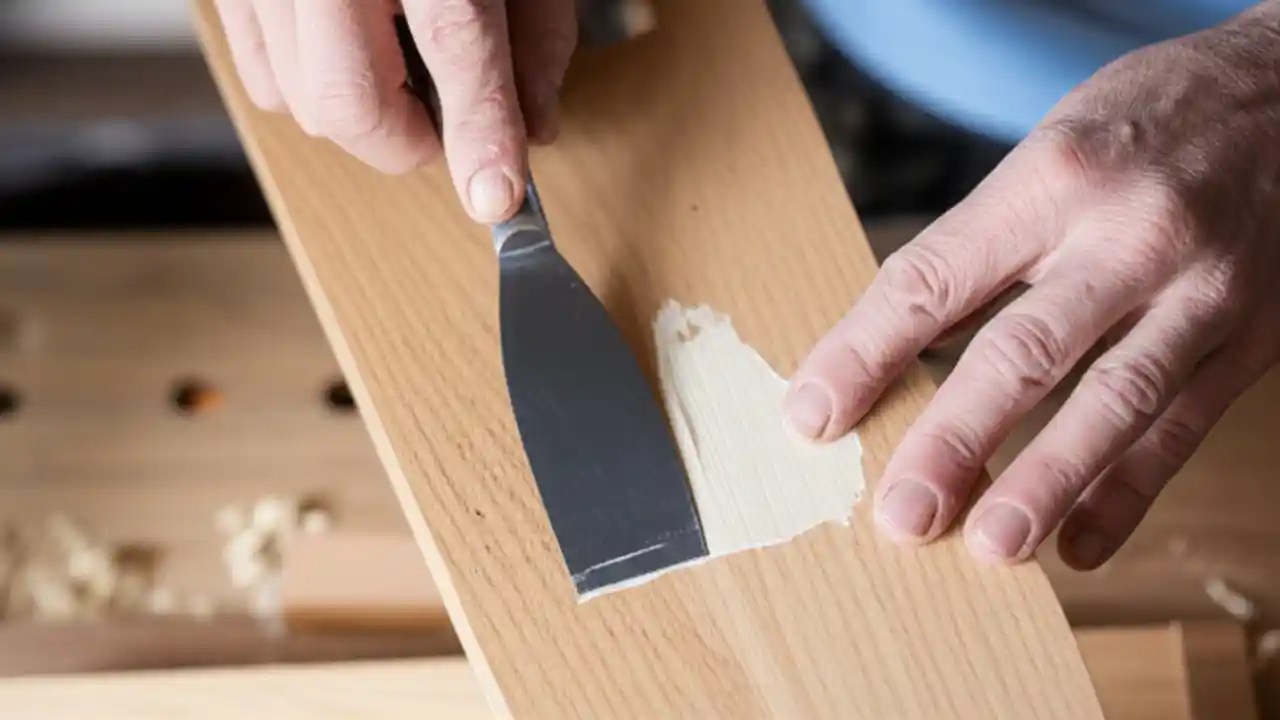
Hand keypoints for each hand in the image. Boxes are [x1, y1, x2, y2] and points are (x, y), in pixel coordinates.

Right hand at [213, 0, 577, 222]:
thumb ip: (536, 37)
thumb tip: (534, 126)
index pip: (456, 49)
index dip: (481, 135)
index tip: (499, 196)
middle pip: (346, 101)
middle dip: (406, 141)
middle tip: (447, 131)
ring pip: (298, 98)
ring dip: (361, 115)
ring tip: (401, 75)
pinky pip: (261, 73)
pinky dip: (308, 90)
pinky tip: (351, 58)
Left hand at [785, 7, 1279, 569]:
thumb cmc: (1145, 124)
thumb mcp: (1049, 153)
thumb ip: (977, 248)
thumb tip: (887, 347)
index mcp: (1053, 177)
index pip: (935, 277)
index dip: (865, 352)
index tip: (813, 417)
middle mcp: (1130, 234)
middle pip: (1025, 351)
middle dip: (956, 441)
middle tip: (903, 514)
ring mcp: (1200, 291)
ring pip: (1115, 401)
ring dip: (1047, 483)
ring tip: (990, 546)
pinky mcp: (1251, 338)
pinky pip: (1183, 427)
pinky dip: (1130, 493)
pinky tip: (1080, 547)